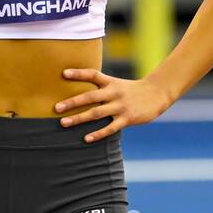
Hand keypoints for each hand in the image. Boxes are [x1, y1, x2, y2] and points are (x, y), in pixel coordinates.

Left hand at [53, 69, 170, 141]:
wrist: (157, 93)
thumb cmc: (132, 90)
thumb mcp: (117, 84)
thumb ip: (101, 87)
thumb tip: (80, 92)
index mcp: (110, 82)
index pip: (92, 74)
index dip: (78, 73)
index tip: (63, 74)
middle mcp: (113, 93)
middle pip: (89, 96)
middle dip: (72, 102)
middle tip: (56, 108)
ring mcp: (120, 106)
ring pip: (96, 113)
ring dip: (79, 118)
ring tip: (63, 123)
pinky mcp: (127, 118)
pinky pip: (110, 127)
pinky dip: (98, 133)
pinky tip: (86, 138)